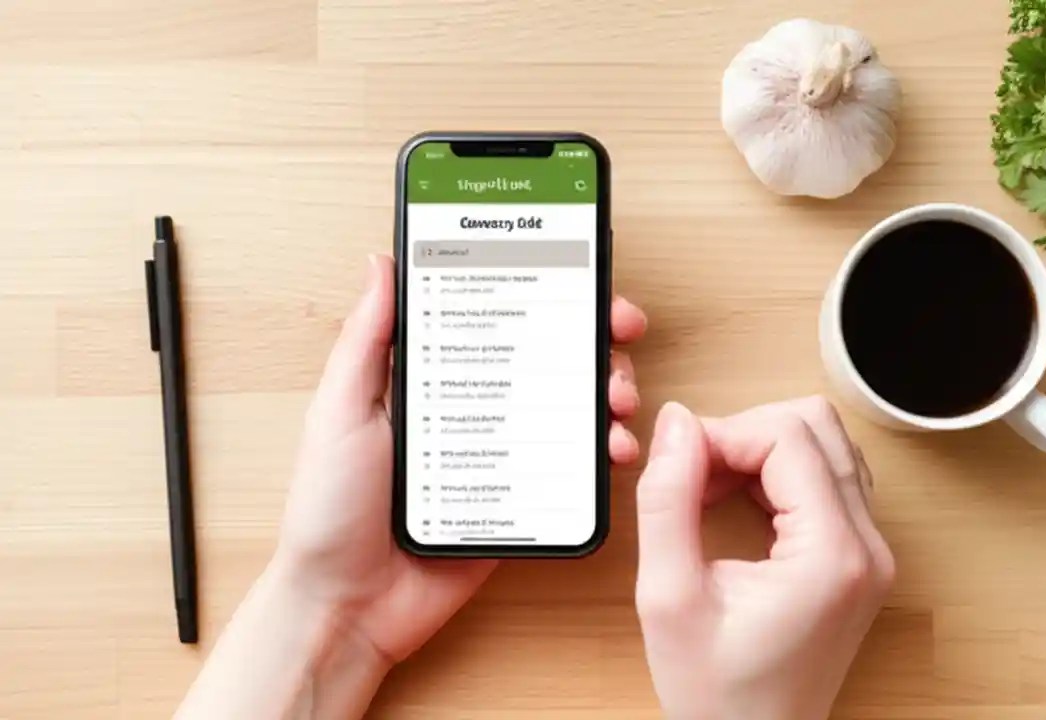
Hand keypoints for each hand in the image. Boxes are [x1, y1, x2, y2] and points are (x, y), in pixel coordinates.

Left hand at [275, 254, 647, 665]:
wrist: (347, 605)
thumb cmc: (329, 510)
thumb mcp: (340, 411)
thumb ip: (366, 340)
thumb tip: (383, 264)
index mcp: (433, 379)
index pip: (496, 318)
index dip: (540, 292)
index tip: (578, 275)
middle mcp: (476, 409)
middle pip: (547, 356)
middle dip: (594, 336)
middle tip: (619, 330)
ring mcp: (503, 456)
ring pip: (571, 408)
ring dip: (608, 391)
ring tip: (618, 397)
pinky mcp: (522, 502)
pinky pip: (572, 470)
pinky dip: (603, 453)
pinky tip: (614, 448)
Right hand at [634, 398, 894, 719]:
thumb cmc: (717, 695)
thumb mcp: (669, 596)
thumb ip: (668, 499)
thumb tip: (676, 422)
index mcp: (832, 555)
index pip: (788, 437)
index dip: (724, 432)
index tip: (679, 464)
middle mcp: (868, 547)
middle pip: (816, 426)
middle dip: (744, 432)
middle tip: (693, 474)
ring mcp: (869, 552)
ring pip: (825, 444)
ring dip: (761, 448)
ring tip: (709, 490)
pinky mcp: (857, 557)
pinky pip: (826, 478)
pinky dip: (778, 472)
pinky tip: (734, 502)